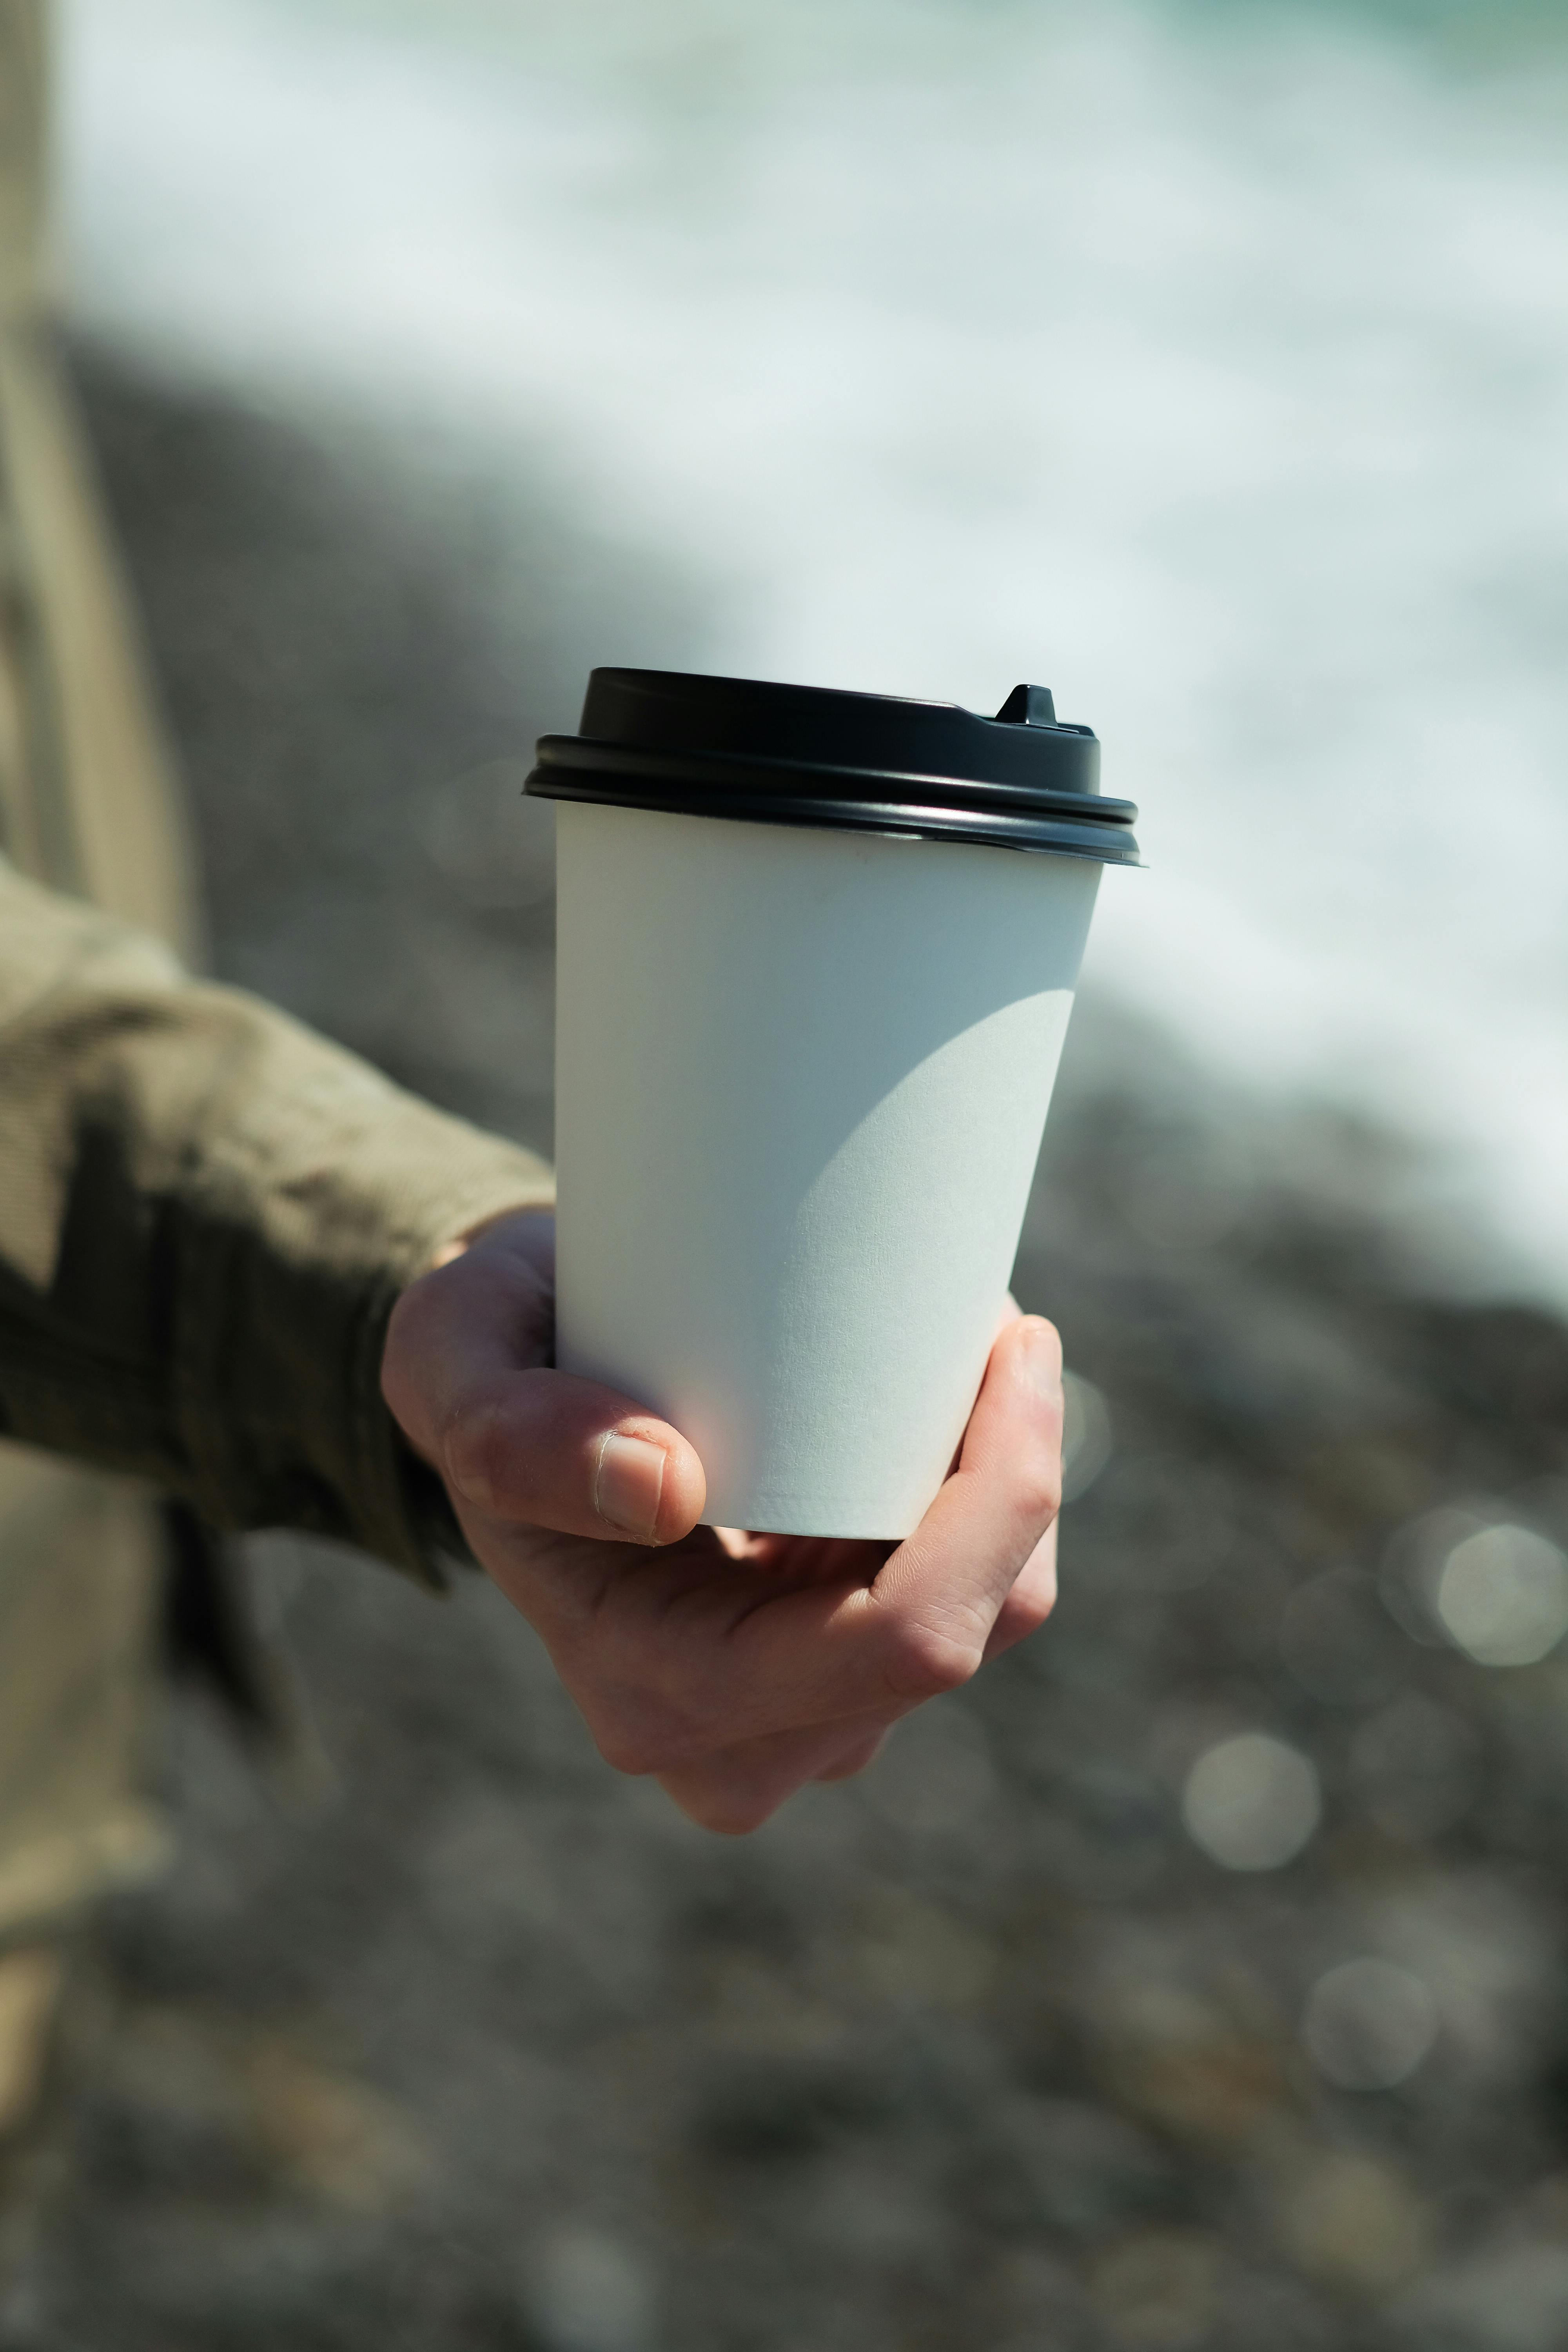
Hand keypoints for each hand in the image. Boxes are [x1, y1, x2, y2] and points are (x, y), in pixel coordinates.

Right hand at [382, 1211, 1061, 1832]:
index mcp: (658, 1693)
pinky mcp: (846, 1663)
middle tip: (984, 1311)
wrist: (505, 1386)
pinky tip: (946, 1399)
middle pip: (973, 1626)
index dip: (996, 1502)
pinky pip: (977, 1591)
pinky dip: (986, 1493)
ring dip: (1007, 1474)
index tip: (1009, 1336)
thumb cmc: (486, 1359)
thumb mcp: (452, 1360)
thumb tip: (665, 1492)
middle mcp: (741, 1741)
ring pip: (994, 1610)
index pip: (902, 1641)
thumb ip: (512, 1433)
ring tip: (958, 1338)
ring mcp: (806, 1714)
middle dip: (1014, 1467)